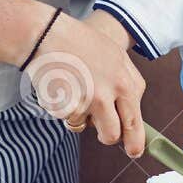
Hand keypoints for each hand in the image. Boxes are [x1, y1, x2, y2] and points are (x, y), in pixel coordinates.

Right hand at [24, 12, 146, 156]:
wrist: (46, 34)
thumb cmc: (77, 41)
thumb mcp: (114, 55)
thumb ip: (125, 83)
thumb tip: (130, 110)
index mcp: (125, 81)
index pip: (136, 120)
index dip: (136, 138)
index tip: (135, 148)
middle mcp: (110, 93)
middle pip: (115, 134)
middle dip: (111, 139)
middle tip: (105, 137)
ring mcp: (87, 102)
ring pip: (87, 129)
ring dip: (81, 120)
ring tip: (75, 93)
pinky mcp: (66, 108)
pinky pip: (68, 121)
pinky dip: (63, 111)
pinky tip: (61, 89)